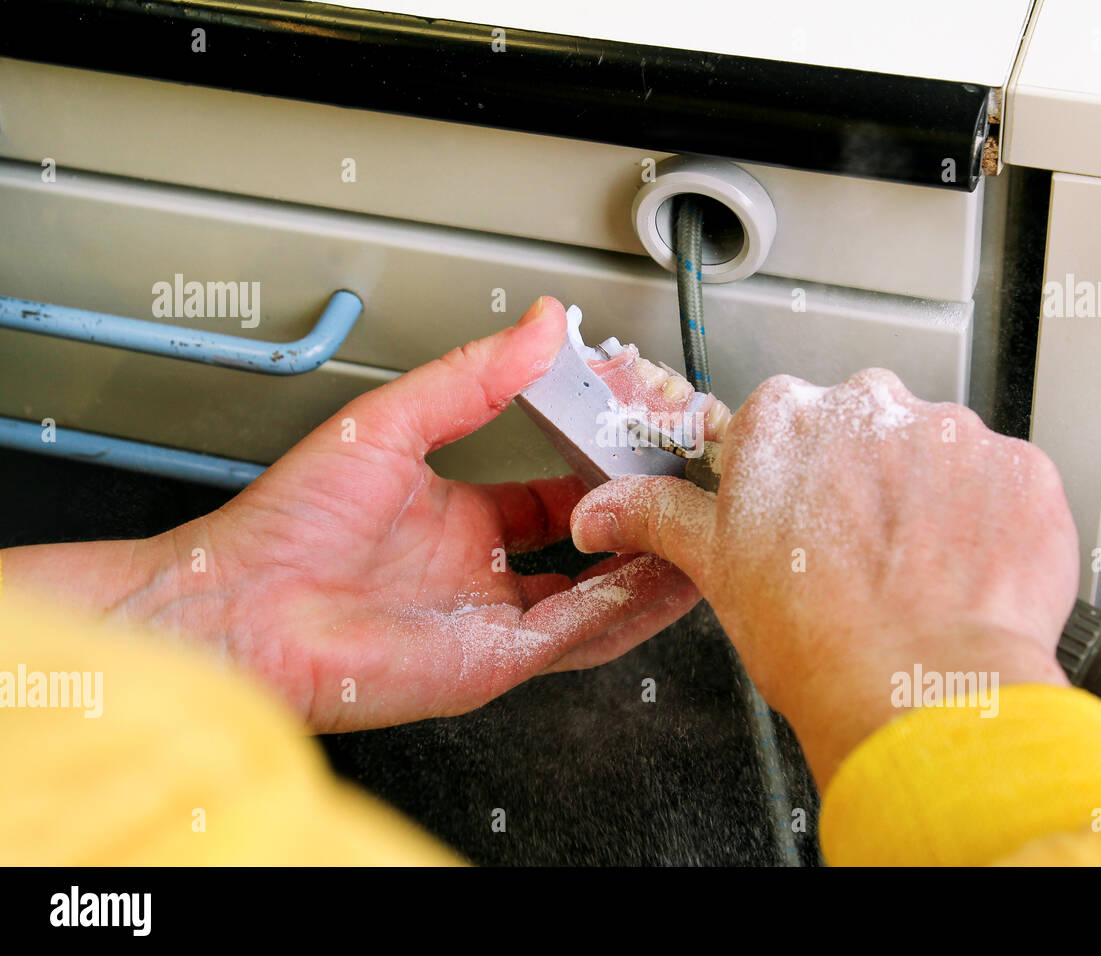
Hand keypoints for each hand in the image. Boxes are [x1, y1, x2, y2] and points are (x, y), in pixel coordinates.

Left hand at [3, 297, 698, 730]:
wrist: (240, 603)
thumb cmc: (287, 525)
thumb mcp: (393, 424)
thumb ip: (472, 378)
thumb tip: (538, 326)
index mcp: (462, 522)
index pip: (557, 500)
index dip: (603, 474)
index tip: (640, 445)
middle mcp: (482, 576)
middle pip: (589, 554)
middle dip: (641, 525)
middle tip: (686, 493)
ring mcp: (492, 623)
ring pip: (599, 602)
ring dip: (650, 572)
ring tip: (697, 537)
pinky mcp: (492, 663)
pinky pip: (577, 636)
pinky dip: (624, 608)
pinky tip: (660, 575)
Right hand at [570, 369, 1076, 787]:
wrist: (921, 696)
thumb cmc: (816, 640)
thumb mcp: (715, 570)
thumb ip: (656, 518)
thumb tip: (598, 513)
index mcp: (785, 418)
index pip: (788, 427)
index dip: (797, 483)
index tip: (805, 523)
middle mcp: (870, 404)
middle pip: (865, 429)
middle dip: (864, 481)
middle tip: (858, 556)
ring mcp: (953, 434)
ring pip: (936, 455)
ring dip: (930, 500)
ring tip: (916, 574)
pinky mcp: (1020, 470)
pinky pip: (1000, 485)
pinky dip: (988, 523)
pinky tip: (964, 575)